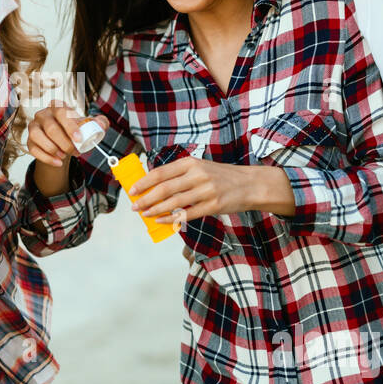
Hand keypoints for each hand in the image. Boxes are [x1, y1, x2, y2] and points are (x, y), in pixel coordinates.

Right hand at [26, 101, 107, 194]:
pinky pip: (34, 150)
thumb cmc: (74, 131)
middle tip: (75, 151)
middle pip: (51, 128)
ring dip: (53, 149)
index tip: (79, 139)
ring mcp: (33, 127)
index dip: (70, 126)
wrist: (62, 142)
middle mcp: (43, 114)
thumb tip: (102, 125)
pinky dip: (47, 158)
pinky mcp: (29, 141)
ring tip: (64, 156)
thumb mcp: (87, 125)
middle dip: (64, 143)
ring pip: (38, 137)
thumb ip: (99, 123)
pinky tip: (58, 163)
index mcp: (57, 107)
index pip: (62, 112)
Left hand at [130, 159, 296, 222]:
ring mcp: (206, 191)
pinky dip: (171, 218)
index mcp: (191, 163)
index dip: (144, 182)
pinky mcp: (212, 206)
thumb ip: (179, 174)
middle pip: (164, 188)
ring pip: (173, 202)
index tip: (132, 190)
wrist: (249, 184)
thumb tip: (153, 185)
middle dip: (145, 198)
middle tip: (134, 206)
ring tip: (145, 214)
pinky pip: (186, 214)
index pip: (161, 172)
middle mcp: (197, 175)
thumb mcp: (200, 167)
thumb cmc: (220, 176)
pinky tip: (161, 220)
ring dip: (155, 210)